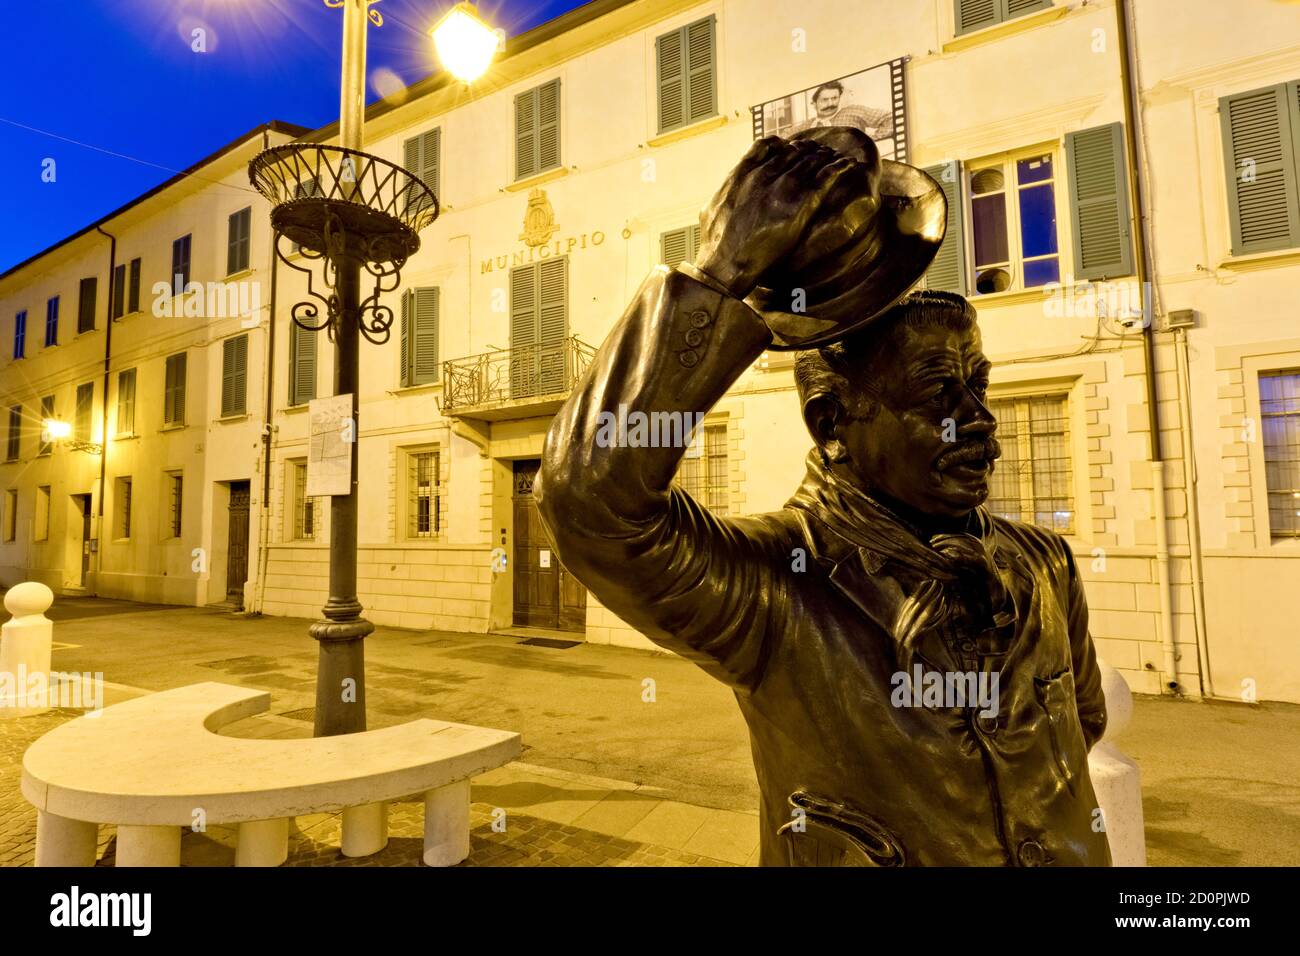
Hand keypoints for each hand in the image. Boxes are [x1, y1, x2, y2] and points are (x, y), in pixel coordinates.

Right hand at [692, 136, 860, 299]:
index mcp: (742, 175)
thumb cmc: (714, 245)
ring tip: (836, 157)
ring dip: (826, 157)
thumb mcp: (709, 210)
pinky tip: (848, 166)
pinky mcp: (799, 205)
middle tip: (819, 153)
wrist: (725, 263)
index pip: (767, 145)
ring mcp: (782, 189)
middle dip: (808, 150)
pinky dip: (839, 169)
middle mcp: (763, 176)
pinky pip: (826, 178)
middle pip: (793, 151)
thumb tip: (713, 200)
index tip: (790, 147)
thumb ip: (720, 197)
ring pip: (812, 161)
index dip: (782, 145)